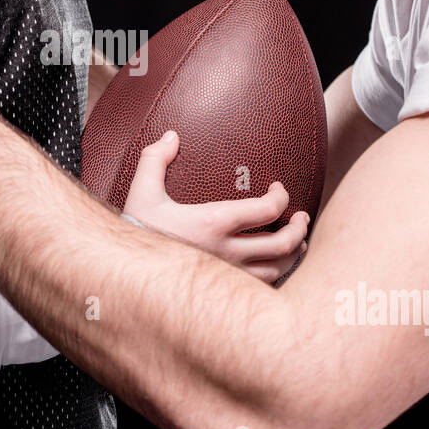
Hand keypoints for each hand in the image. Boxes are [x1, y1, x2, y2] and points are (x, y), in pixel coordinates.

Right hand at [124, 130, 309, 282]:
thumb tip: (172, 136)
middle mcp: (227, 253)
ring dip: (293, 254)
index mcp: (214, 223)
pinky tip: (276, 267)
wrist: (127, 275)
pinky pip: (262, 289)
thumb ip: (155, 159)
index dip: (281, 197)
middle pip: (282, 244)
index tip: (279, 189)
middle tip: (301, 217)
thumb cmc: (136, 230)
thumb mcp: (142, 191)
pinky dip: (276, 276)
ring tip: (297, 242)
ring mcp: (228, 276)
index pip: (267, 210)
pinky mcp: (224, 293)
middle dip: (299, 228)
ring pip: (277, 270)